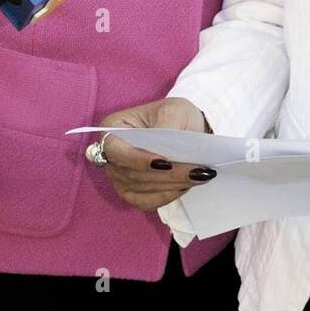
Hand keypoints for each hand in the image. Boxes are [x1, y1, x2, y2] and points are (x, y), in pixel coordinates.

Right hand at [97, 97, 214, 211]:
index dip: (136, 159)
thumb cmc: (175, 114)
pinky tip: (186, 185)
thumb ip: (167, 125)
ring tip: (200, 176)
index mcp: (112, 128)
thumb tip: (165, 149)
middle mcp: (109, 155)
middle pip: (132, 173)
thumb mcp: (174, 109)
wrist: (185, 128)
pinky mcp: (131, 193)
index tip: (165, 163)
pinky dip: (167, 196)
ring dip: (172, 185)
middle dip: (167, 175)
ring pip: (142, 188)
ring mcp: (119, 177)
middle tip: (197, 171)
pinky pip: (147, 201)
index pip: (115, 149)